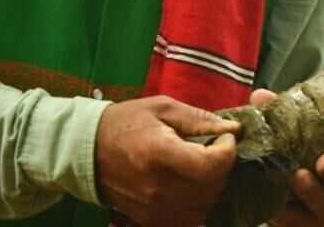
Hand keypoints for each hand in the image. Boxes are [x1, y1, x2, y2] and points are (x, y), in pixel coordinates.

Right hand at [95, 95, 241, 226]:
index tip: (225, 138)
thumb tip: (234, 128)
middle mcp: (158, 188)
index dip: (228, 151)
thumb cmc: (127, 123)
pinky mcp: (153, 221)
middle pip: (212, 186)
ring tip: (201, 165)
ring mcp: (155, 210)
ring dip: (213, 185)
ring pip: (206, 205)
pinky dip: (199, 202)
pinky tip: (192, 183)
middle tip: (214, 148)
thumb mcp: (163, 108)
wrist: (89, 152)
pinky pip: (191, 219)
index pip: (211, 165)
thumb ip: (200, 119)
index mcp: (159, 154)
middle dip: (223, 166)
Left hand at [249, 89, 323, 226]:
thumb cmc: (311, 143)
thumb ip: (291, 110)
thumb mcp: (308, 124)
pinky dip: (286, 213)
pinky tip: (274, 203)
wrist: (290, 175)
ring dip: (313, 193)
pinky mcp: (308, 223)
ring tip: (296, 176)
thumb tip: (261, 97)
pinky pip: (299, 223)